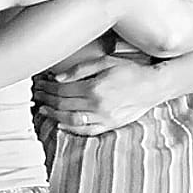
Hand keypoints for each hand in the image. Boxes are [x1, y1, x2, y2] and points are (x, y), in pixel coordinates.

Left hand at [33, 55, 157, 135]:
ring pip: (70, 120)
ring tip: (43, 109)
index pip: (62, 91)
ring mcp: (104, 118)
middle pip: (63, 105)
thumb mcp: (106, 62)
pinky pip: (86, 131)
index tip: (39, 85)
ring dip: (53, 115)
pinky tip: (61, 123)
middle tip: (37, 95)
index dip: (47, 88)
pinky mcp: (110, 125)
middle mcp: (98, 105)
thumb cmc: (131, 71)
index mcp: (95, 88)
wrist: (155, 85)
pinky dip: (71, 128)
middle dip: (46, 100)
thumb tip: (57, 78)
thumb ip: (80, 70)